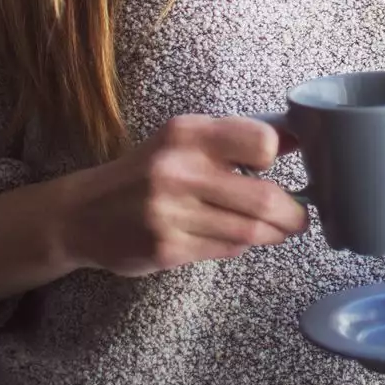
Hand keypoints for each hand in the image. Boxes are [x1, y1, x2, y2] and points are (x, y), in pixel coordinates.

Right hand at [59, 115, 308, 277]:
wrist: (84, 213)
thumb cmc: (149, 172)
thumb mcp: (184, 140)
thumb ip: (236, 138)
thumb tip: (300, 137)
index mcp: (187, 134)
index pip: (260, 142)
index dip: (277, 156)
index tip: (278, 166)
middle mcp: (178, 171)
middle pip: (263, 197)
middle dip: (292, 212)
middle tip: (300, 216)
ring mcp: (171, 214)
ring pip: (249, 231)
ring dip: (274, 233)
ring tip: (281, 230)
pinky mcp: (167, 249)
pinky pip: (226, 249)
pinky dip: (242, 245)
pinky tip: (240, 238)